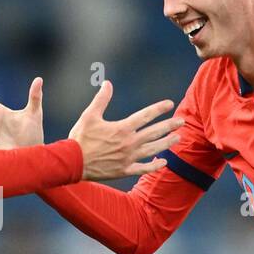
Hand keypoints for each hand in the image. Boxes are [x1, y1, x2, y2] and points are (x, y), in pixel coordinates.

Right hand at [68, 81, 184, 180]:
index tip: (169, 104)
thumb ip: (101, 99)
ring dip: (167, 143)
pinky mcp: (125, 170)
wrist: (72, 163)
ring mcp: (128, 157)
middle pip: (154, 132)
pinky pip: (144, 168)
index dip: (159, 109)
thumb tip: (107, 83)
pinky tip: (163, 162)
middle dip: (170, 126)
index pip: (145, 115)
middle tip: (182, 121)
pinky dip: (154, 166)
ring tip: (178, 138)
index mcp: (122, 128)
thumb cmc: (80, 138)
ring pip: (153, 149)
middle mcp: (129, 143)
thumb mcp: (89, 115)